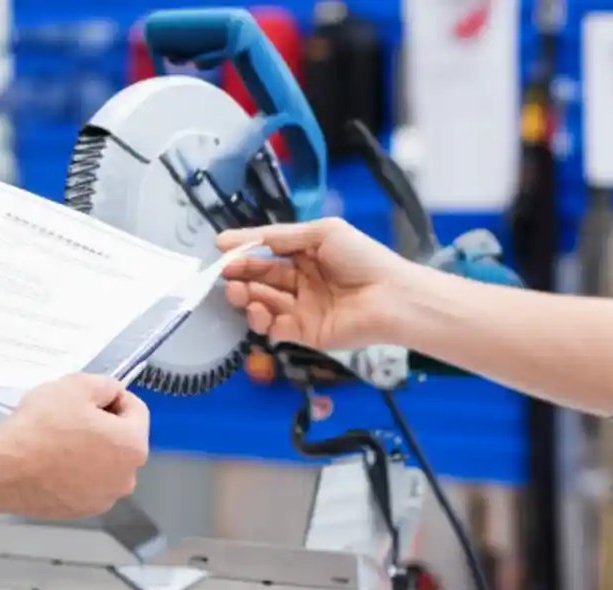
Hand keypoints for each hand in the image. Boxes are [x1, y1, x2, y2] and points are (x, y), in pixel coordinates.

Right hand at [0, 373, 149, 518]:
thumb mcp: (75, 386)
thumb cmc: (39, 429)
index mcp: (132, 446)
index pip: (136, 410)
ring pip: (103, 462)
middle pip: (121, 439)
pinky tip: (51, 461)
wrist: (3, 469)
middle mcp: (125, 477)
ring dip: (89, 449)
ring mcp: (103, 498)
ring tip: (58, 439)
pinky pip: (85, 482)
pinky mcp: (80, 510)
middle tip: (70, 416)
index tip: (91, 396)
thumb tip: (111, 392)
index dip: (113, 396)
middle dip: (102, 425)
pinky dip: (75, 470)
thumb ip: (105, 384)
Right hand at [217, 218, 418, 349]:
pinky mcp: (304, 333)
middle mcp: (301, 282)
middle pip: (260, 279)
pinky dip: (261, 321)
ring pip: (262, 304)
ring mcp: (301, 309)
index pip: (267, 254)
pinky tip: (258, 311)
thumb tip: (233, 239)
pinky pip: (274, 328)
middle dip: (240, 276)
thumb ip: (280, 237)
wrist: (391, 297)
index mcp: (306, 256)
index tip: (220, 250)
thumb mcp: (322, 233)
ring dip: (246, 298)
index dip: (244, 252)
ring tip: (239, 293)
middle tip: (225, 274)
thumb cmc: (362, 258)